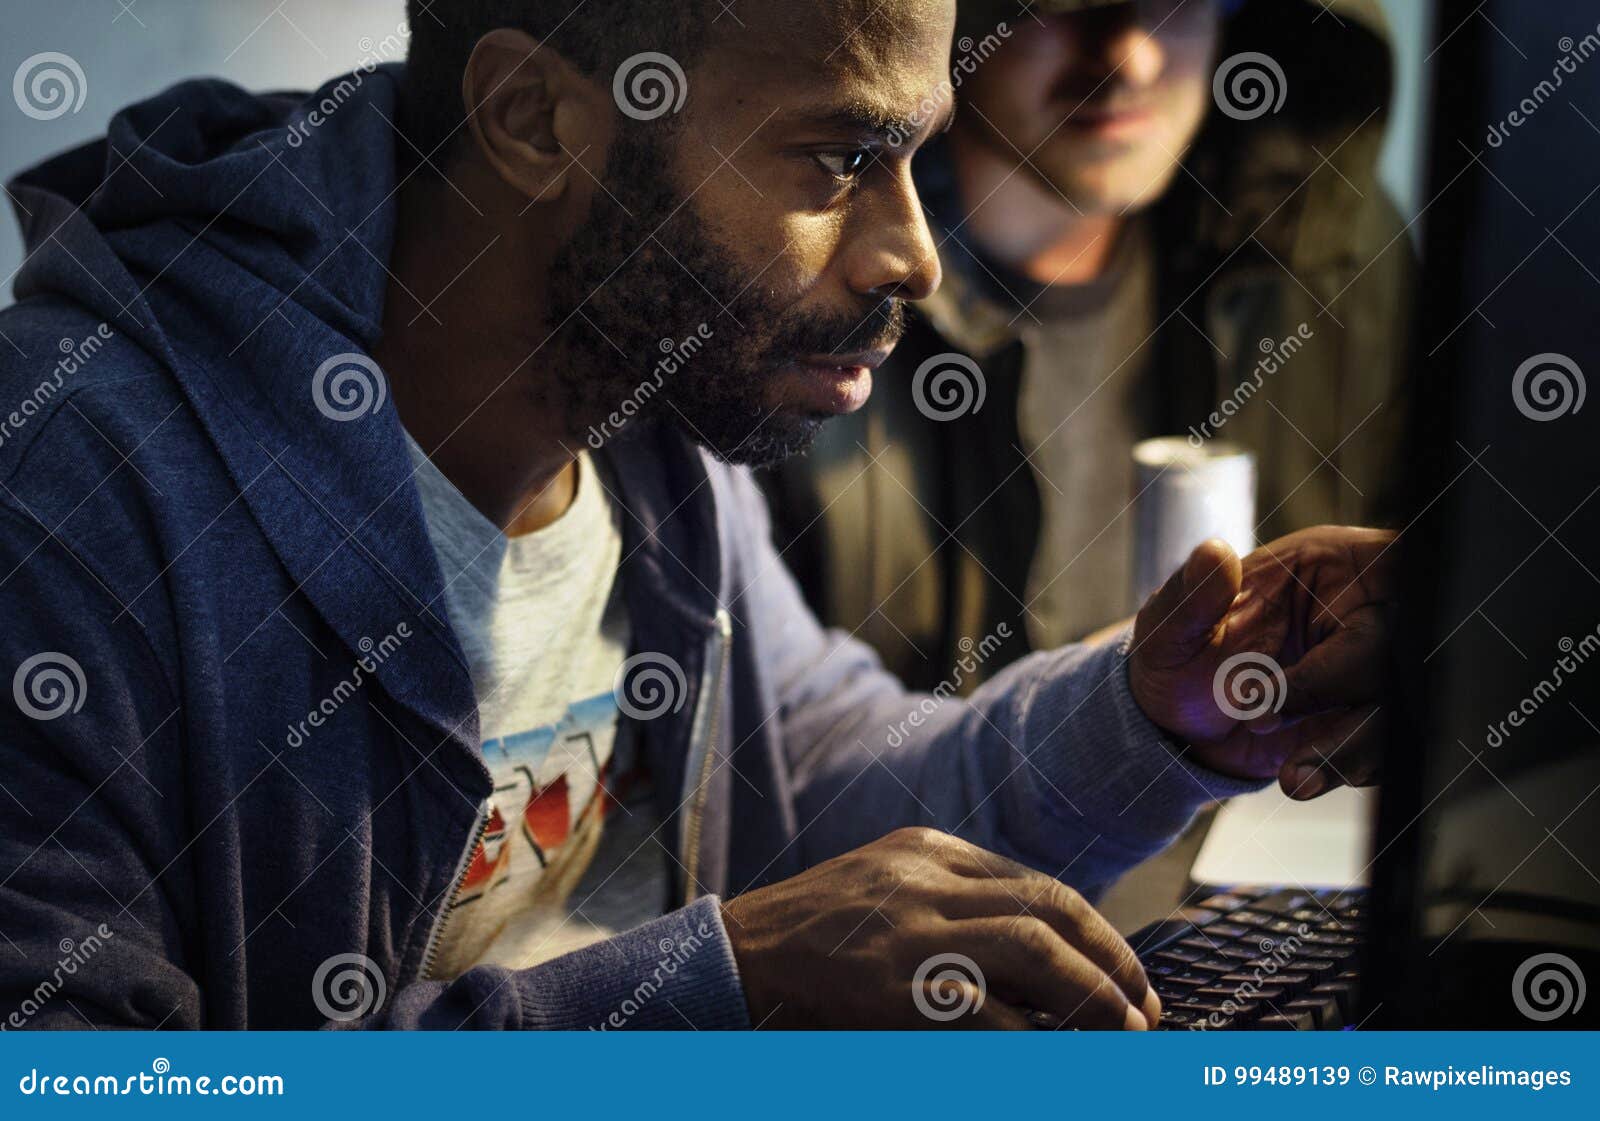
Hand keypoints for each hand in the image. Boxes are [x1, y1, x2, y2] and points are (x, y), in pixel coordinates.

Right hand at [721, 827, 1159, 1029]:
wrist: (735, 956)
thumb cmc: (814, 933)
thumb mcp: (887, 888)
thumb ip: (954, 902)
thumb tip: (1044, 951)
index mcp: (928, 851)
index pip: (1039, 885)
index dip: (1096, 934)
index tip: (1128, 976)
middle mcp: (924, 879)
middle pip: (1049, 908)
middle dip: (1111, 960)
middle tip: (1144, 1006)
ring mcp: (908, 930)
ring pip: (1033, 946)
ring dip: (1091, 992)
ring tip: (1123, 1030)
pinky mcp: (890, 986)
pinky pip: (984, 1009)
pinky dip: (1030, 1034)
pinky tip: (1052, 1051)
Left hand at [1127, 526, 1397, 798]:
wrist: (1177, 729)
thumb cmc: (1177, 659)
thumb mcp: (1170, 628)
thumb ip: (1192, 595)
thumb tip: (1213, 554)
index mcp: (1326, 567)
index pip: (1389, 566)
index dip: (1387, 603)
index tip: (1338, 646)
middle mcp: (1360, 614)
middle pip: (1400, 644)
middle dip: (1341, 691)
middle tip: (1266, 719)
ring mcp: (1369, 671)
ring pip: (1399, 701)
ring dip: (1352, 744)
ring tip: (1294, 775)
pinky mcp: (1367, 720)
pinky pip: (1386, 745)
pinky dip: (1348, 766)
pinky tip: (1302, 779)